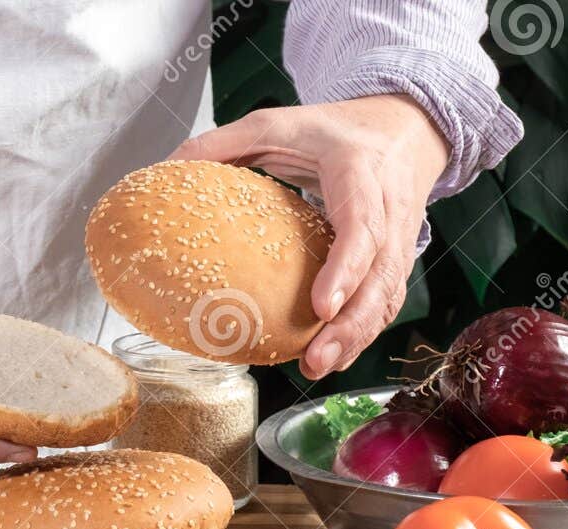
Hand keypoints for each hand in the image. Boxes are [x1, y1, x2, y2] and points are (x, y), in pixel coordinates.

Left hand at [170, 95, 450, 379]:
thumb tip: (164, 170)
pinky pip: (386, 302)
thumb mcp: (277, 123)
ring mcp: (399, 238)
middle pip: (381, 274)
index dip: (346, 269)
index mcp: (359, 171)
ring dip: (357, 337)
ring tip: (319, 366)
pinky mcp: (396, 261)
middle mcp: (388, 208)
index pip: (362, 225)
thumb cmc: (334, 130)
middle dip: (351, 323)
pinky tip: (332, 358)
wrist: (403, 128)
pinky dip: (362, 334)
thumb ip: (222, 143)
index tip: (320, 308)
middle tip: (316, 357)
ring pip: (388, 295)